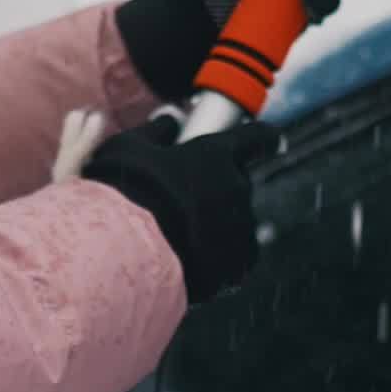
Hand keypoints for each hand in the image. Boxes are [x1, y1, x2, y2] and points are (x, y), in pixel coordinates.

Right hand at [78, 116, 281, 302]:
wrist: (119, 256)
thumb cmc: (121, 195)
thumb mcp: (127, 147)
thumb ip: (155, 131)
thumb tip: (170, 123)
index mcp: (216, 155)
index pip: (256, 137)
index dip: (263, 137)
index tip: (271, 140)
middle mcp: (236, 190)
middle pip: (239, 182)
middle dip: (219, 186)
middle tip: (184, 197)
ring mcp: (239, 231)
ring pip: (237, 221)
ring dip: (219, 223)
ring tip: (180, 236)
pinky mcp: (235, 268)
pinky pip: (236, 257)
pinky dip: (221, 257)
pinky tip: (194, 261)